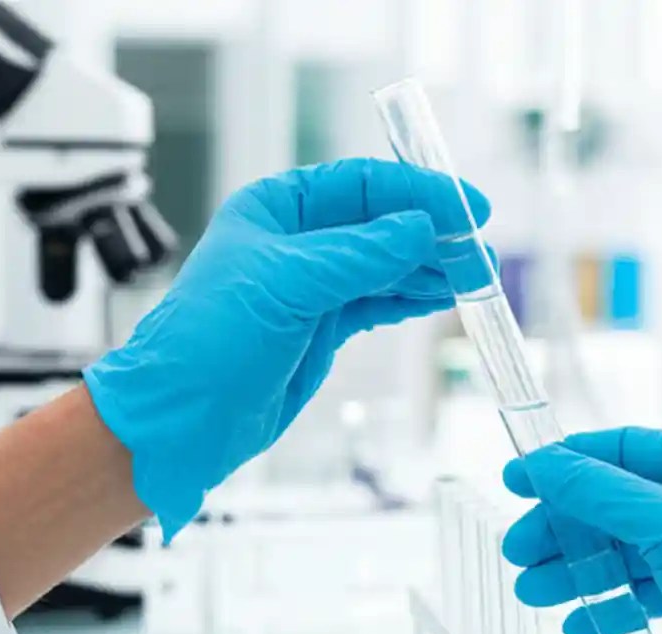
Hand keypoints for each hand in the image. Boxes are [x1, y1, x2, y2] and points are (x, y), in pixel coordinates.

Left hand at [85, 158, 488, 539]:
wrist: (183, 419)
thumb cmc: (209, 341)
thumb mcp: (289, 284)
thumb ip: (360, 254)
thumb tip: (420, 228)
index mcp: (276, 209)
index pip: (360, 185)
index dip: (415, 191)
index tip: (464, 205)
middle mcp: (295, 241)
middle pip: (380, 224)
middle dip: (431, 235)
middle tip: (479, 251)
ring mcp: (311, 286)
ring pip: (386, 265)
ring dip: (430, 269)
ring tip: (475, 276)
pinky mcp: (322, 327)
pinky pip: (379, 302)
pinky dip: (412, 299)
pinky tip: (443, 296)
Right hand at [501, 427, 661, 633]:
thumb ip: (605, 495)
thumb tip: (547, 462)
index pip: (628, 450)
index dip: (571, 462)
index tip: (521, 479)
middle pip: (617, 504)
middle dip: (565, 529)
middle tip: (519, 551)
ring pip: (625, 552)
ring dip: (578, 570)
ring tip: (535, 593)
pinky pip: (644, 591)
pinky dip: (610, 605)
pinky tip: (581, 624)